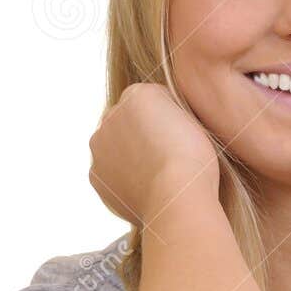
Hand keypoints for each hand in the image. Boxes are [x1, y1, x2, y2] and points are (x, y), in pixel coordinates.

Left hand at [88, 83, 219, 224]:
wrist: (176, 197)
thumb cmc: (193, 158)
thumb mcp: (194, 118)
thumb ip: (171, 111)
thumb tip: (163, 121)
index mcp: (137, 94)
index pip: (154, 99)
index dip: (172, 117)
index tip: (183, 135)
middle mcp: (110, 115)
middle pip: (129, 121)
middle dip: (143, 133)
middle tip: (170, 155)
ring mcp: (99, 147)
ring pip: (117, 147)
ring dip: (132, 155)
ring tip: (159, 174)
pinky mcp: (96, 176)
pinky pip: (112, 172)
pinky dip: (125, 178)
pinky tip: (148, 187)